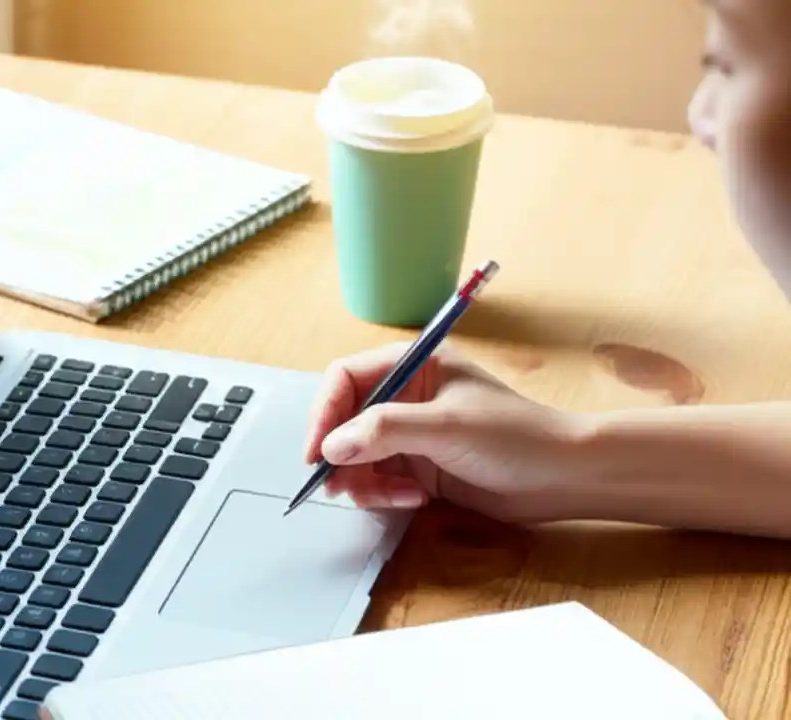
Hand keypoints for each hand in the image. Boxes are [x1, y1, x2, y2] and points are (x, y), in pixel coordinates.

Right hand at [304, 342, 585, 522]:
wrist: (563, 478)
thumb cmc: (514, 437)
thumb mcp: (445, 427)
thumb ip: (384, 430)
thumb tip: (331, 447)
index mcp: (413, 364)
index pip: (345, 379)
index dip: (324, 413)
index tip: (317, 451)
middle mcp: (406, 395)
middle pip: (345, 420)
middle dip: (340, 454)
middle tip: (337, 486)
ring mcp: (411, 432)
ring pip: (358, 455)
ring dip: (364, 480)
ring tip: (392, 496)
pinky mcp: (419, 466)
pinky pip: (379, 479)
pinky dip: (386, 493)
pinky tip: (415, 499)